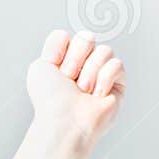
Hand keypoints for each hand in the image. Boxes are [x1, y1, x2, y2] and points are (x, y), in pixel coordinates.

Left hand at [25, 29, 125, 147]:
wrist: (64, 121)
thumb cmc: (51, 101)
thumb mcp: (40, 67)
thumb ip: (54, 44)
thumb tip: (72, 38)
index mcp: (65, 60)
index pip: (67, 37)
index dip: (60, 53)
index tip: (56, 72)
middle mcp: (84, 65)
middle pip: (86, 37)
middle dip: (75, 60)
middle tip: (69, 80)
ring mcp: (102, 72)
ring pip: (103, 50)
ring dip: (89, 72)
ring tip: (83, 91)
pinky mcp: (118, 84)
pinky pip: (117, 64)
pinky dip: (104, 78)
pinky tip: (97, 95)